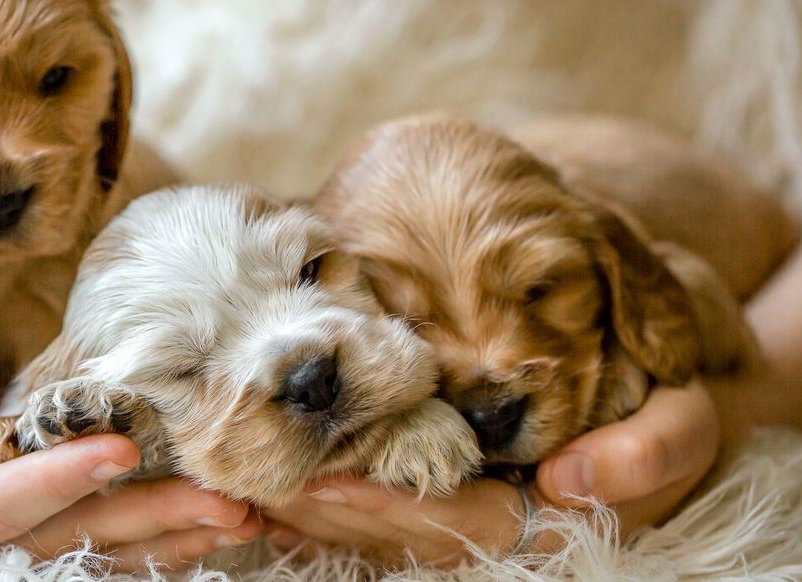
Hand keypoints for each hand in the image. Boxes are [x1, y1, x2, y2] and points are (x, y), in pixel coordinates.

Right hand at [0, 360, 260, 570]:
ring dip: (170, 536)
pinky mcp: (33, 528)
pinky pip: (103, 542)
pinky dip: (159, 536)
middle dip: (147, 520)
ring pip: (98, 551)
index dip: (53, 486)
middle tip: (228, 500)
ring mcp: (6, 546)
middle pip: (67, 540)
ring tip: (242, 515)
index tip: (120, 450)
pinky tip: (211, 523)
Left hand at [264, 381, 718, 566]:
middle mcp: (495, 530)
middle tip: (268, 482)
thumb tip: (566, 479)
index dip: (395, 509)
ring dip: (318, 513)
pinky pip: (377, 510)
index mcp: (545, 525)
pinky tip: (278, 485)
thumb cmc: (664, 416)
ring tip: (257, 483)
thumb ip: (645, 453)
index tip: (332, 484)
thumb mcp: (682, 428)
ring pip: (380, 531)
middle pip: (401, 535)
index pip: (460, 526)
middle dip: (333, 513)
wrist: (648, 405)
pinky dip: (328, 503)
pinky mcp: (442, 498)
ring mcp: (465, 519)